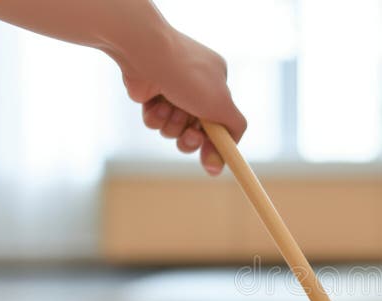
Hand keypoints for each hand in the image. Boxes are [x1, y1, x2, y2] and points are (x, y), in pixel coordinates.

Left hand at [118, 29, 246, 174]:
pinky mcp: (150, 96)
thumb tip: (232, 149)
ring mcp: (172, 91)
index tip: (212, 165)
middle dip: (192, 139)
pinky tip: (154, 102)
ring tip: (170, 109)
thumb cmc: (188, 76)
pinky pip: (156, 121)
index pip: (222, 123)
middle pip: (198, 131)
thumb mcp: (223, 104)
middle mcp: (196, 87)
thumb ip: (235, 127)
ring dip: (172, 126)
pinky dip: (156, 118)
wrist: (146, 53)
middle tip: (190, 136)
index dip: (216, 145)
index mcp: (218, 84)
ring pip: (175, 129)